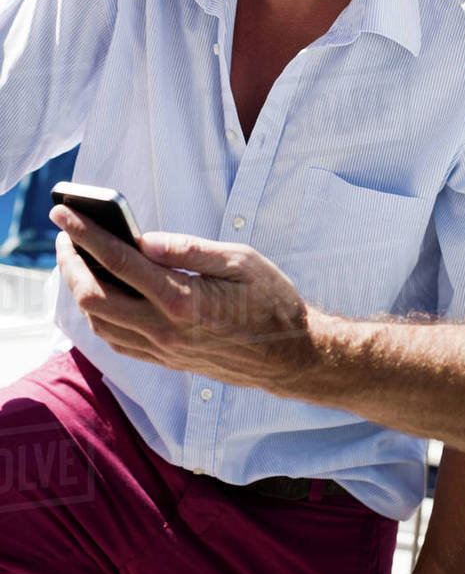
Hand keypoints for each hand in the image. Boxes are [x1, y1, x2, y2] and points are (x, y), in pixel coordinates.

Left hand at [51, 205, 313, 393]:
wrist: (290, 355)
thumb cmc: (271, 300)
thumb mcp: (240, 260)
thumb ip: (189, 249)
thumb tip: (144, 240)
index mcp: (184, 300)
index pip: (120, 262)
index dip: (87, 234)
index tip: (64, 212)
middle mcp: (166, 330)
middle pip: (95, 297)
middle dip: (71, 263)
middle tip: (64, 234)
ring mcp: (163, 350)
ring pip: (99, 323)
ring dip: (80, 289)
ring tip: (78, 259)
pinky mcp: (165, 361)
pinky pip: (116, 340)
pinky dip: (98, 314)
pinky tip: (101, 292)